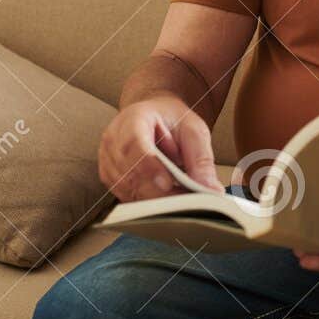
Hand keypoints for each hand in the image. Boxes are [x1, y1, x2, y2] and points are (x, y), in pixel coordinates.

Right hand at [98, 95, 224, 200]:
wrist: (155, 117)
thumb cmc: (173, 121)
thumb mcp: (194, 132)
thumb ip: (201, 160)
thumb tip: (211, 190)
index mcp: (133, 119)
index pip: (134, 144)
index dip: (149, 166)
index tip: (167, 183)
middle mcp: (113, 140)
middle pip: (129, 173)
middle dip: (158, 192)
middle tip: (187, 202)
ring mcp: (107, 160)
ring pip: (127, 190)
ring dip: (154, 199)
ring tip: (181, 199)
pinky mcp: (110, 178)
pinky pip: (126, 197)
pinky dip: (147, 202)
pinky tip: (167, 200)